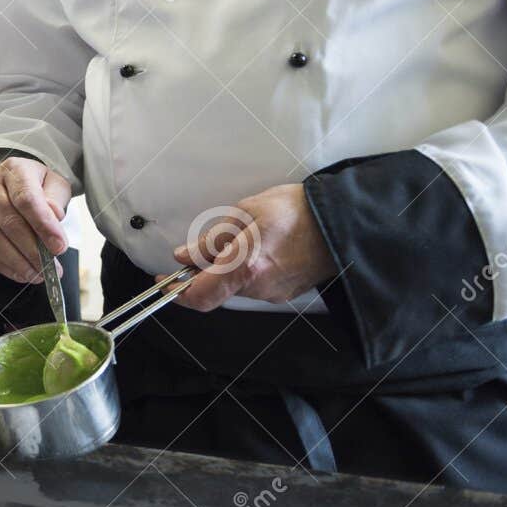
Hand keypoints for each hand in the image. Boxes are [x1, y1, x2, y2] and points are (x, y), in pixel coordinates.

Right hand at [0, 157, 71, 283]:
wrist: (11, 181)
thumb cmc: (36, 185)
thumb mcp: (53, 183)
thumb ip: (56, 198)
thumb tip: (54, 215)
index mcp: (14, 170)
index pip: (26, 198)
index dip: (43, 225)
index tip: (59, 247)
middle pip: (8, 221)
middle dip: (32, 249)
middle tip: (51, 268)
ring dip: (16, 261)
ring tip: (37, 274)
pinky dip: (2, 265)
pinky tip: (21, 274)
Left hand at [169, 183, 336, 311]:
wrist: (343, 222)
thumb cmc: (295, 210)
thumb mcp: (245, 213)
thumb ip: (212, 240)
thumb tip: (183, 256)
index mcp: (245, 267)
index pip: (200, 296)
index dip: (176, 292)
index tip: (163, 280)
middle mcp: (258, 288)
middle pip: (216, 289)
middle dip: (204, 272)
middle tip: (204, 247)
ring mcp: (274, 293)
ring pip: (235, 286)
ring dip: (228, 268)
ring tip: (242, 238)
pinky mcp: (286, 293)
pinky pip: (254, 285)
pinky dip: (247, 270)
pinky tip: (259, 247)